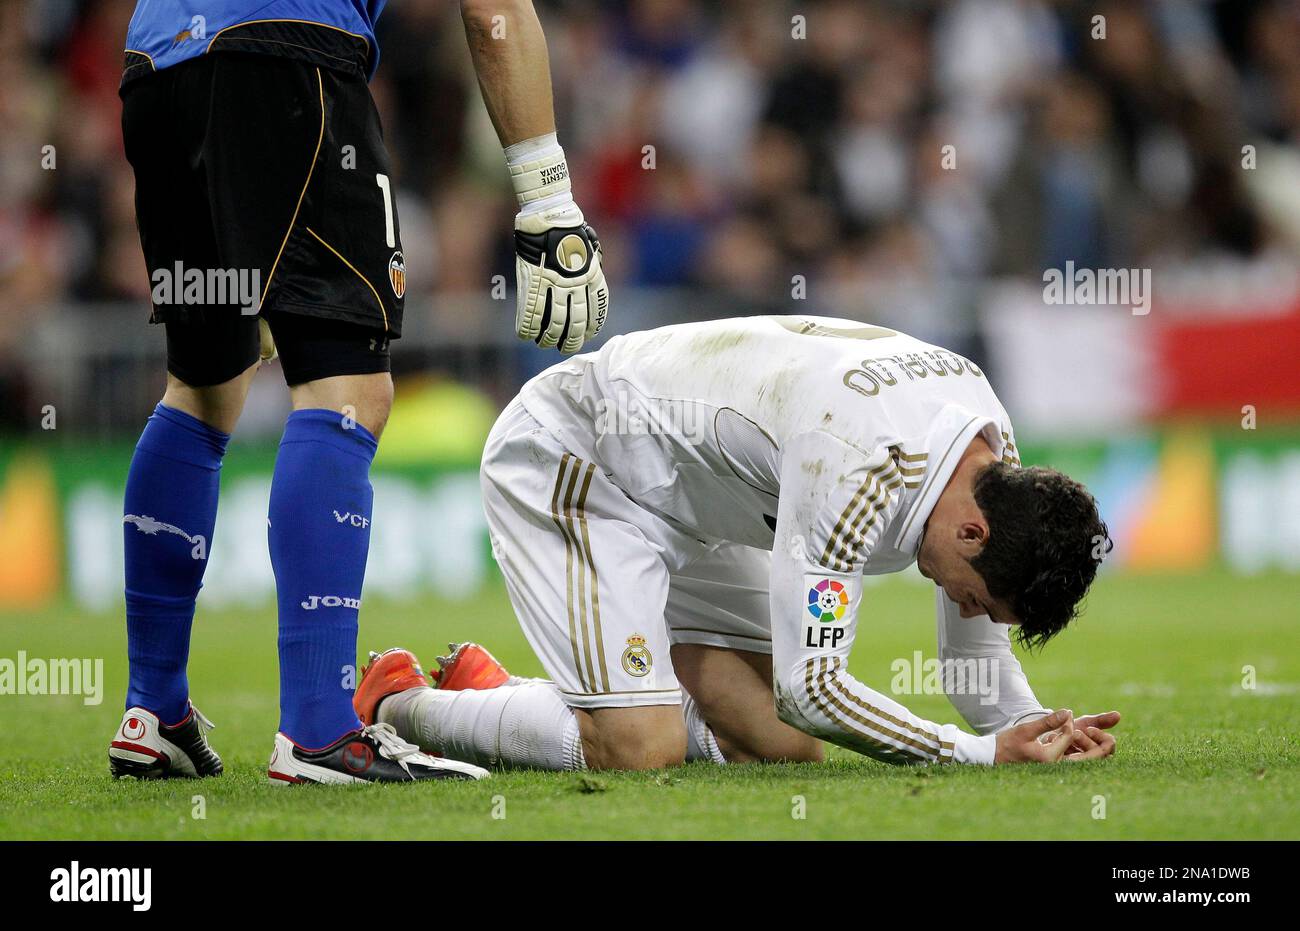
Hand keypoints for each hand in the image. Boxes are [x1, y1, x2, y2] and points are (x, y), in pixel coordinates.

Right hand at [514, 207, 608, 353]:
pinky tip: (526, 336)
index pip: (596, 311)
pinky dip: (528, 327)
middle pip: (576, 323)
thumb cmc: (569, 228)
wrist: (549, 213)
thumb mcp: (591, 249)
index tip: (587, 337)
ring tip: (546, 344)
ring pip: (554, 322)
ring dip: (549, 337)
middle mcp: (576, 284)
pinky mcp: (533, 281)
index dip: (592, 328)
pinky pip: (531, 312)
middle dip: (571, 341)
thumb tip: (591, 280)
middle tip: (565, 349)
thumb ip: (591, 268)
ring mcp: (554, 284)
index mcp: (592, 276)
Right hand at [995, 709, 1076, 763]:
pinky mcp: (1045, 765)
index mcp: (1049, 756)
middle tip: (1064, 716)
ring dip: (1061, 735)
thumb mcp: (1027, 729)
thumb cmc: (1007, 743)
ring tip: (1057, 724)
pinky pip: (1057, 751)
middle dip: (1066, 729)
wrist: (993, 756)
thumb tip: (1066, 712)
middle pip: (1067, 743)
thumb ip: (1048, 722)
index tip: (1067, 711)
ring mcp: (1049, 766)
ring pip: (1063, 747)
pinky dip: (1055, 741)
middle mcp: (1052, 764)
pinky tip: (1048, 735)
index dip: (1068, 722)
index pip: (1068, 736)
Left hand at [1052, 710, 1119, 760]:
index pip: (1109, 745)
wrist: (1046, 735)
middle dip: (1087, 743)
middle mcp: (1091, 759)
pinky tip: (1051, 741)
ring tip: (1061, 738)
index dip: (1102, 737)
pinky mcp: (1063, 767)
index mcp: (1099, 749)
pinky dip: (1059, 750)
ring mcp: (1078, 765)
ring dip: (1074, 748)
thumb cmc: (1069, 730)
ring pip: (1085, 760)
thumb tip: (1118, 714)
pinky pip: (1066, 762)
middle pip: (1098, 755)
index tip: (1089, 728)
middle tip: (1075, 733)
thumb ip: (1100, 720)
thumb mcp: (1084, 724)